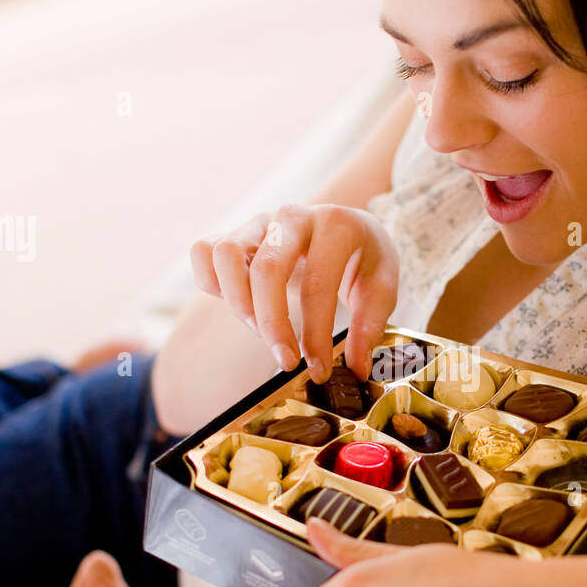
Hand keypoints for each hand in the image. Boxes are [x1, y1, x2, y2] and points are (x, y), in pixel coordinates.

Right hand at [189, 204, 398, 381]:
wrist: (349, 227)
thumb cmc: (364, 258)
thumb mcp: (382, 287)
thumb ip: (370, 326)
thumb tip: (356, 369)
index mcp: (336, 224)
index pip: (317, 284)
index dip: (315, 335)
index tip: (318, 370)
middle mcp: (292, 216)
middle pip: (265, 270)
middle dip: (272, 325)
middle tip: (287, 360)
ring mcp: (260, 222)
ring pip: (224, 254)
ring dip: (238, 303)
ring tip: (262, 332)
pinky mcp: (237, 233)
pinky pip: (204, 251)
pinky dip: (211, 282)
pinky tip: (240, 307)